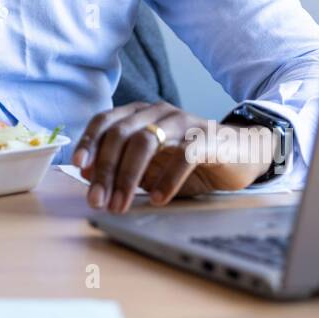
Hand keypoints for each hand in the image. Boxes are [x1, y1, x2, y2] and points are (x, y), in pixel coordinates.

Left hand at [72, 102, 273, 211]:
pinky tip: (157, 199)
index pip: (105, 120)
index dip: (89, 141)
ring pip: (146, 142)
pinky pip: (183, 156)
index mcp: (140, 113)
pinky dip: (167, 179)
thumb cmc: (189, 159)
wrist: (240, 152)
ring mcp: (183, 122)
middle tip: (97, 201)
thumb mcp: (152, 164)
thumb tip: (89, 175)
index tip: (77, 166)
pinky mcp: (207, 138)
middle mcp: (158, 112)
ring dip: (128, 176)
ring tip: (120, 205)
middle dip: (105, 169)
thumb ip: (123, 165)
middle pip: (121, 133)